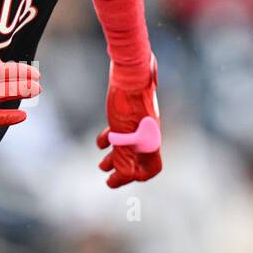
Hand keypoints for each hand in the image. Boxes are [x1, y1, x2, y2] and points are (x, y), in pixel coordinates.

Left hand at [96, 53, 161, 187]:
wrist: (130, 71)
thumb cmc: (127, 102)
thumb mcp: (122, 133)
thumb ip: (124, 155)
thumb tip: (124, 176)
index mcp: (149, 141)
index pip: (151, 168)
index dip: (137, 177)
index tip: (120, 180)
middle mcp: (147, 134)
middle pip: (137, 160)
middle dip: (121, 170)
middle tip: (107, 177)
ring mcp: (139, 124)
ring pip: (128, 146)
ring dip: (115, 157)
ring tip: (101, 165)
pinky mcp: (130, 114)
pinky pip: (122, 133)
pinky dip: (111, 140)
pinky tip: (100, 142)